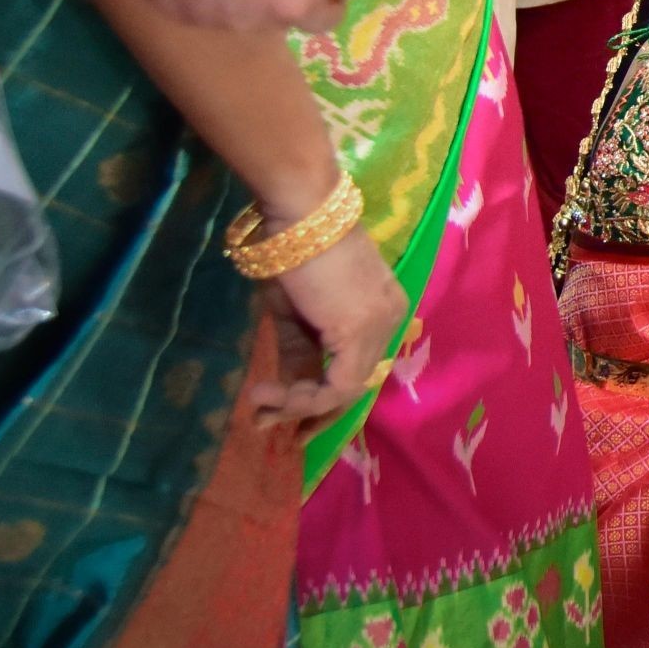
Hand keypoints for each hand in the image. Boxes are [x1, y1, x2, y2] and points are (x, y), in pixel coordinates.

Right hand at [248, 208, 408, 426]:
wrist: (300, 216)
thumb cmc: (294, 252)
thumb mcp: (294, 312)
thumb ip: (300, 351)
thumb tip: (288, 390)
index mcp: (384, 310)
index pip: (360, 366)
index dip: (325, 398)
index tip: (289, 419)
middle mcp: (391, 321)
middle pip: (356, 384)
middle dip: (312, 414)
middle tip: (275, 431)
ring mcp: (380, 327)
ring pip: (344, 390)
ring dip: (296, 407)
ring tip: (257, 406)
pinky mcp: (360, 333)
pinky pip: (335, 385)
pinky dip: (300, 399)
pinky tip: (266, 395)